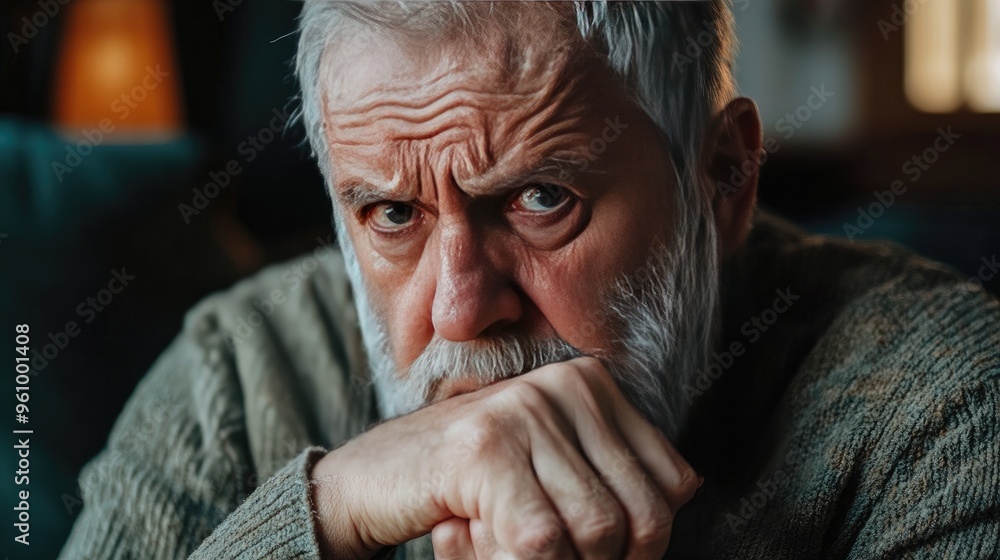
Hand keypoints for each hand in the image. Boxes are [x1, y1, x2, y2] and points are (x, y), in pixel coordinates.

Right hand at [309, 357, 700, 558]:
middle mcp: (563, 386)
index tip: (601, 559)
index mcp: (590, 384)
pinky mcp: (484, 450)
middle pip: (640, 515)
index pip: (671, 482)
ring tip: (504, 547)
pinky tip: (474, 542)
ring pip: (597, 532)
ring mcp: (522, 413)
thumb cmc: (470, 484)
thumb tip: (689, 487)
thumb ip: (613, 470)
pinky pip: (541, 542)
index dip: (646, 544)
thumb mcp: (551, 467)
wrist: (370, 480)